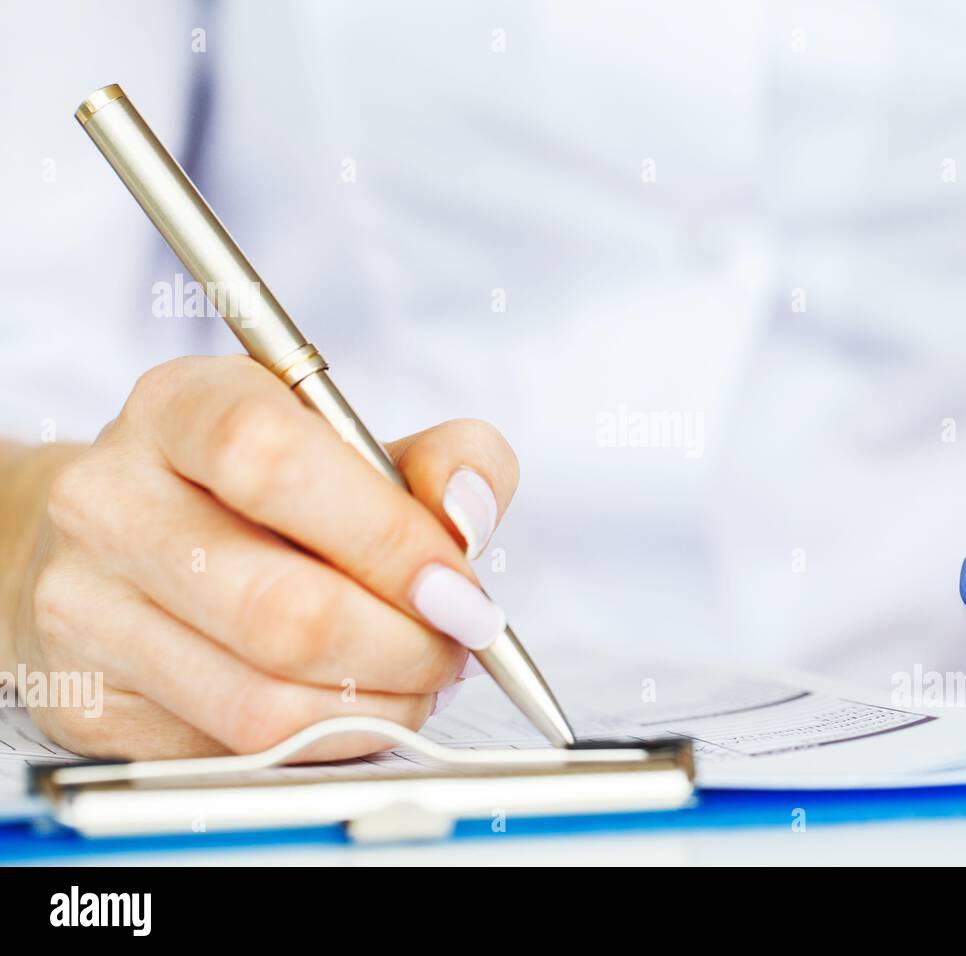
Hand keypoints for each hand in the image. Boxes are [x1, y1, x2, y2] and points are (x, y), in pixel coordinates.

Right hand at [4, 355, 517, 759]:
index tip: (456, 582)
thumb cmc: (261, 493)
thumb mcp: (353, 445)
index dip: (385, 534)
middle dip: (405, 644)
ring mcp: (85, 609)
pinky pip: (244, 748)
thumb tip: (469, 516)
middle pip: (280, 608)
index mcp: (181, 406)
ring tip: (420, 676)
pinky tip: (360, 703)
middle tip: (458, 641)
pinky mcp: (94, 705)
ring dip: (382, 704)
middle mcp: (111, 501)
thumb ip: (443, 462)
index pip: (273, 460)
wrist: (118, 545)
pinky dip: (334, 737)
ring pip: (265, 698)